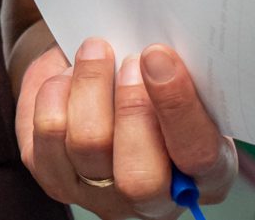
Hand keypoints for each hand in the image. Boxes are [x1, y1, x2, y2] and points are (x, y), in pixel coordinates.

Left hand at [16, 37, 236, 217]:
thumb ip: (175, 76)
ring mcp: (101, 195)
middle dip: (131, 106)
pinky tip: (69, 74)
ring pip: (88, 145)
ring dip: (90, 85)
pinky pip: (49, 131)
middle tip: (127, 60)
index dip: (177, 107)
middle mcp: (155, 201)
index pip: (198, 157)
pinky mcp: (55, 178)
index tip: (157, 56)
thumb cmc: (150, 82)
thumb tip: (158, 54)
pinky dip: (55, 91)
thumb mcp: (177, 80)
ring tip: (96, 51)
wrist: (102, 87)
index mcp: (205, 177)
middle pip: (139, 176)